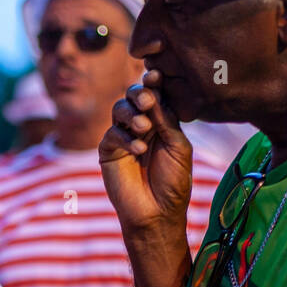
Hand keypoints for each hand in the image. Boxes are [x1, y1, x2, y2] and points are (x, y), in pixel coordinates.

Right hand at [100, 69, 193, 239]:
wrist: (157, 212)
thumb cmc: (173, 182)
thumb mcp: (179, 147)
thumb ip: (167, 120)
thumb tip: (154, 95)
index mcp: (162, 122)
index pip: (156, 95)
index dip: (155, 83)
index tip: (157, 74)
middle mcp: (142, 125)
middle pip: (134, 96)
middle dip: (140, 93)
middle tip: (147, 101)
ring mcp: (123, 137)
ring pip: (119, 109)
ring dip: (131, 113)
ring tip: (143, 127)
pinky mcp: (108, 151)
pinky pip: (112, 133)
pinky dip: (126, 138)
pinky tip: (138, 151)